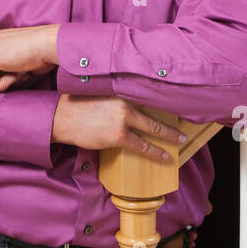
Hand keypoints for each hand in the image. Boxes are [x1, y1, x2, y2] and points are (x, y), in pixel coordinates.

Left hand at [0, 24, 58, 91]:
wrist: (47, 45)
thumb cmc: (42, 53)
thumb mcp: (21, 62)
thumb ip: (9, 70)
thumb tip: (6, 86)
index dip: (12, 74)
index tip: (25, 65)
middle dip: (9, 77)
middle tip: (24, 68)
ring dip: (9, 79)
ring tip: (22, 67)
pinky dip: (4, 84)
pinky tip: (16, 69)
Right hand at [51, 95, 186, 162]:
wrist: (63, 117)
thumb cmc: (78, 105)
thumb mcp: (99, 93)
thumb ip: (116, 96)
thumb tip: (130, 103)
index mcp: (122, 91)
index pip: (149, 96)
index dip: (163, 102)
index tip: (176, 105)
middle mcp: (125, 103)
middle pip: (155, 113)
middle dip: (171, 122)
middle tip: (183, 128)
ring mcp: (123, 120)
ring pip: (152, 130)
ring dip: (168, 137)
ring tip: (179, 142)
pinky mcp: (118, 136)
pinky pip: (142, 146)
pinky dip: (155, 152)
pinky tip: (163, 156)